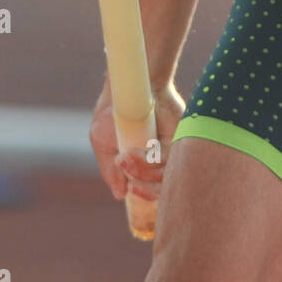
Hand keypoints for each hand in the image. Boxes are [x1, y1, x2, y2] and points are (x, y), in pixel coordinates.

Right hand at [90, 81, 186, 204]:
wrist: (126, 86)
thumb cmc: (113, 112)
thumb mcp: (103, 142)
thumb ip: (111, 171)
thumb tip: (120, 194)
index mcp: (145, 163)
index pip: (153, 189)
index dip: (142, 194)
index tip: (128, 189)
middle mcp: (160, 158)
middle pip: (163, 187)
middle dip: (145, 190)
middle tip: (130, 184)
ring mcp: (170, 148)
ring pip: (163, 175)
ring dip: (141, 171)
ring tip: (123, 158)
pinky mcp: (177, 137)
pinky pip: (168, 158)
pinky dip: (148, 160)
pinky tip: (130, 153)